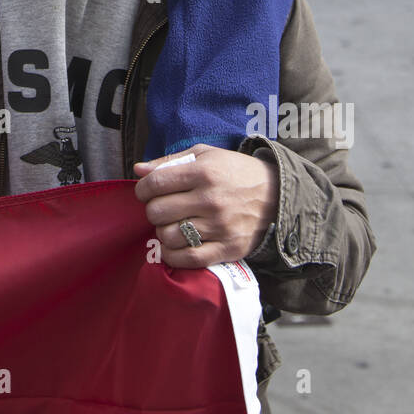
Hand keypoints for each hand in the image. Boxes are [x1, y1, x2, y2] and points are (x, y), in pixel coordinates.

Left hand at [133, 144, 278, 267]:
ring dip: (163, 232)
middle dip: (153, 210)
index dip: (142, 189)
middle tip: (161, 208)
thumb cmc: (234, 171)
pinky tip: (173, 246)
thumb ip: (169, 161)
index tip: (145, 192)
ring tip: (171, 225)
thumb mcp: (205, 155)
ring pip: (169, 236)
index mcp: (203, 172)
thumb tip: (138, 169)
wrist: (275, 193)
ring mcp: (220, 226)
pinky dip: (173, 256)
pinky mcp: (228, 248)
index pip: (155, 183)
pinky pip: (189, 259)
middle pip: (158, 211)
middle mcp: (211, 200)